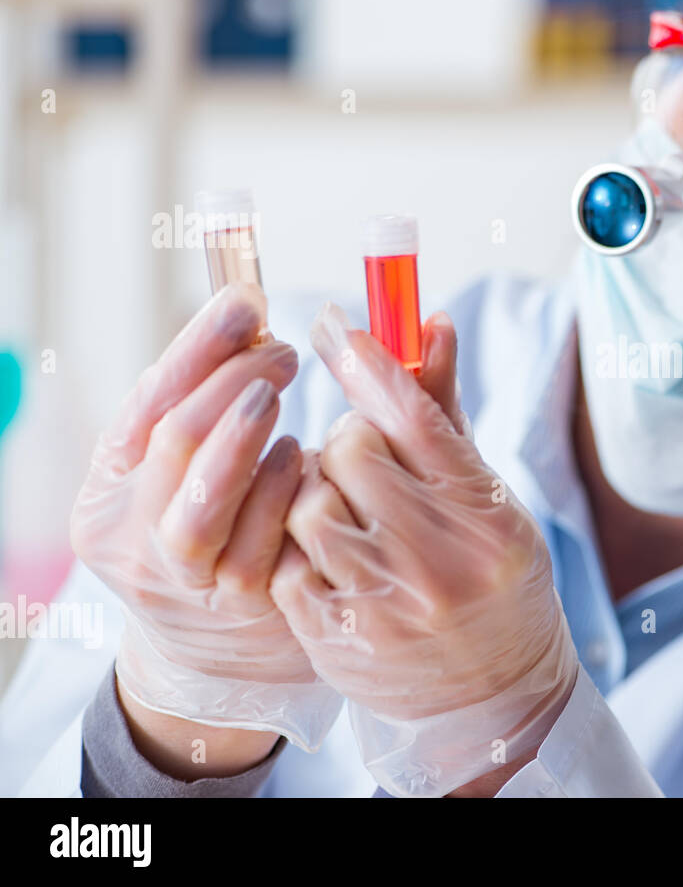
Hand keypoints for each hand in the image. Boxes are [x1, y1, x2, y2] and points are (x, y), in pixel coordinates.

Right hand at [70, 284, 341, 751]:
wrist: (223, 650)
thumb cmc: (216, 529)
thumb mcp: (191, 466)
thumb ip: (212, 397)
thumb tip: (252, 310)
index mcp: (110, 483)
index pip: (148, 401)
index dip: (199, 345)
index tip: (247, 299)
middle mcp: (129, 533)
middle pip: (175, 441)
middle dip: (233, 382)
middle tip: (282, 351)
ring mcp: (182, 576)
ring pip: (206, 501)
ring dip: (251, 436)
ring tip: (280, 396)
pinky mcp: (238, 606)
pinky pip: (262, 542)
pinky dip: (286, 491)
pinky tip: (306, 462)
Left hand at [270, 304, 577, 795]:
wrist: (493, 699)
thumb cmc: (495, 582)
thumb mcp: (489, 500)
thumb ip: (446, 415)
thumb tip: (429, 320)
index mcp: (488, 520)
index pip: (416, 419)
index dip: (369, 363)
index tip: (334, 326)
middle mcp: (439, 562)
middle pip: (351, 450)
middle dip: (349, 438)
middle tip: (363, 454)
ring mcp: (385, 605)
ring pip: (308, 502)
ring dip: (317, 490)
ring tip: (345, 505)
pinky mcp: (336, 637)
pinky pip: (287, 559)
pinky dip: (300, 542)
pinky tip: (329, 550)